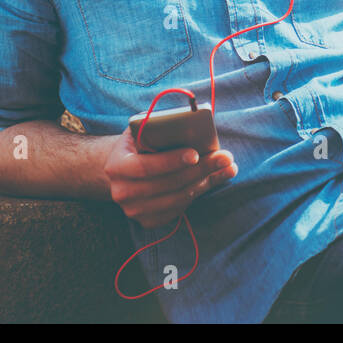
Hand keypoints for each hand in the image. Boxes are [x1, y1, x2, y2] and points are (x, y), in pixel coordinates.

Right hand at [103, 128, 237, 228]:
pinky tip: (213, 179)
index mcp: (116, 166)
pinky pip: (179, 209)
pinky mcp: (148, 221)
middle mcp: (122, 192)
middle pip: (168, 184)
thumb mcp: (141, 129)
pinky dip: (199, 193)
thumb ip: (159, 126)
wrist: (123, 169)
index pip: (145, 166)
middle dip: (200, 170)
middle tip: (225, 157)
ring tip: (226, 167)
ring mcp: (134, 210)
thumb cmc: (138, 144)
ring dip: (206, 182)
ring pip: (178, 198)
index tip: (195, 154)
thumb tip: (193, 122)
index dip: (171, 161)